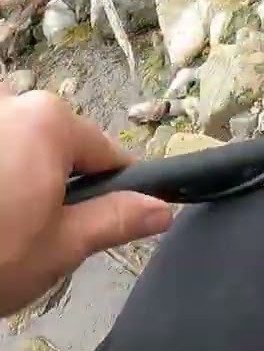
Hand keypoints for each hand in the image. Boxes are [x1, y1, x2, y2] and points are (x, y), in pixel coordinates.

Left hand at [0, 89, 171, 315]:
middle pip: (52, 144)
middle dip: (48, 183)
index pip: (106, 154)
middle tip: (27, 235)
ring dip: (8, 179)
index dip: (109, 192)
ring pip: (10, 147)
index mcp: (49, 123)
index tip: (91, 224)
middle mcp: (8, 103)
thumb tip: (161, 209)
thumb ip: (115, 219)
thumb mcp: (59, 247)